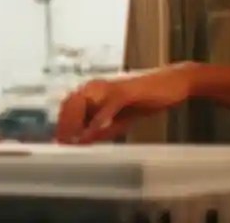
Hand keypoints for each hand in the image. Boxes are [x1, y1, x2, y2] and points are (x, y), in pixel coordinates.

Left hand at [54, 63, 196, 144]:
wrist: (170, 86)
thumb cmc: (144, 101)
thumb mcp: (120, 121)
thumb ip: (102, 130)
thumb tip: (82, 142)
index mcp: (94, 91)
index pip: (69, 106)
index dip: (62, 123)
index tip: (59, 141)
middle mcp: (97, 86)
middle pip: (72, 104)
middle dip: (65, 125)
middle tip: (63, 144)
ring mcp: (110, 87)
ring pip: (85, 103)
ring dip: (77, 123)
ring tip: (73, 141)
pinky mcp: (125, 91)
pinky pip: (108, 106)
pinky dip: (100, 119)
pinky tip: (94, 132)